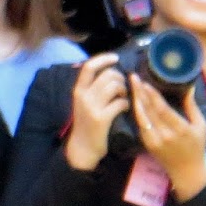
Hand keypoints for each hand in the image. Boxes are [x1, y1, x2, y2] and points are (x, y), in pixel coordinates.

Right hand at [64, 53, 129, 171]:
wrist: (83, 147)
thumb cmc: (87, 124)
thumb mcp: (84, 103)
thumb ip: (92, 89)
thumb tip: (109, 72)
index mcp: (78, 89)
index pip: (89, 66)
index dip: (104, 59)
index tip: (116, 58)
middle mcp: (83, 95)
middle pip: (107, 76)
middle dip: (120, 78)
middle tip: (125, 86)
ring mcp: (92, 107)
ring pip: (114, 87)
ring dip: (125, 90)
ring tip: (125, 97)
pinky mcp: (102, 119)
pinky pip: (120, 103)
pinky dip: (126, 103)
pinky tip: (126, 108)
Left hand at [130, 77, 205, 200]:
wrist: (187, 171)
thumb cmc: (197, 147)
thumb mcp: (201, 126)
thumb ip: (192, 107)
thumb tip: (188, 86)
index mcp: (181, 130)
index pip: (163, 110)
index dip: (153, 96)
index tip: (146, 82)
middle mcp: (165, 135)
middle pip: (149, 111)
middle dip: (140, 93)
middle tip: (133, 77)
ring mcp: (154, 141)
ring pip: (142, 117)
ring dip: (135, 100)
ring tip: (131, 85)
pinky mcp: (148, 144)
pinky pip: (140, 124)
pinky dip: (136, 111)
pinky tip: (134, 100)